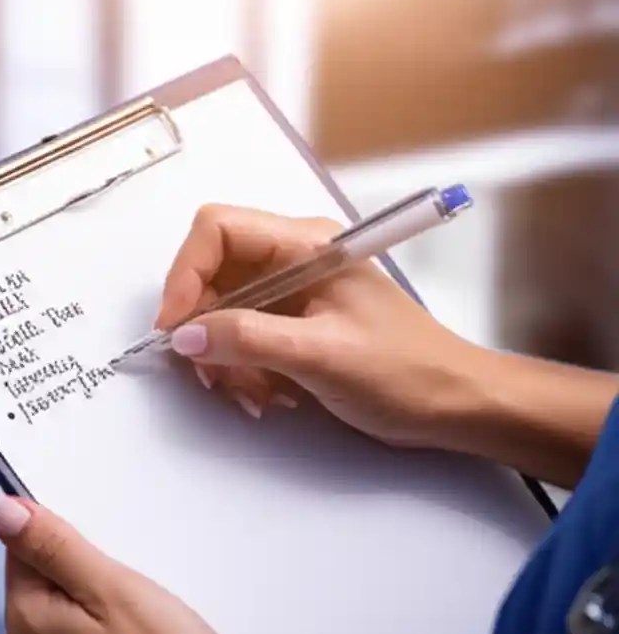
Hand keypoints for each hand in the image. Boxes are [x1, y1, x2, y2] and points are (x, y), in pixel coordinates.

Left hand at [0, 496, 241, 633]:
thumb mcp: (110, 589)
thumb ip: (52, 546)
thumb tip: (2, 511)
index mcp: (23, 620)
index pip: (23, 546)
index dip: (66, 539)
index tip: (99, 554)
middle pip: (45, 569)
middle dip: (87, 566)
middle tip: (126, 591)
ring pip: (68, 592)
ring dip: (102, 590)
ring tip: (137, 614)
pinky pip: (83, 618)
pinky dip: (109, 614)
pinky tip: (136, 629)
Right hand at [156, 203, 482, 448]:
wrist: (456, 403)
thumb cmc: (405, 372)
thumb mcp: (322, 355)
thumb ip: (248, 340)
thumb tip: (184, 336)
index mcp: (306, 245)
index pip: (217, 230)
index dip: (185, 274)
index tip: (176, 327)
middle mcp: (294, 259)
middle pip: (213, 274)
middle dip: (204, 327)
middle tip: (212, 374)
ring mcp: (293, 292)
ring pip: (222, 312)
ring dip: (223, 357)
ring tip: (252, 394)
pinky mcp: (293, 323)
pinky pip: (242, 337)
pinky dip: (242, 369)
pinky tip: (268, 395)